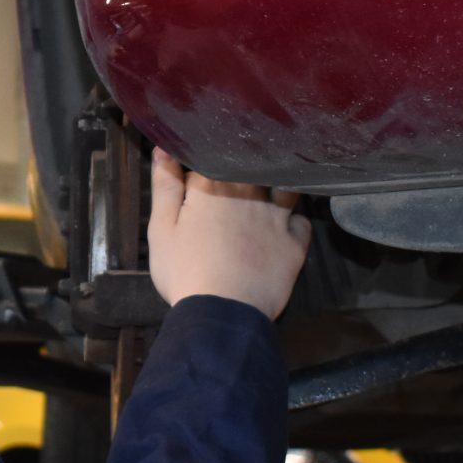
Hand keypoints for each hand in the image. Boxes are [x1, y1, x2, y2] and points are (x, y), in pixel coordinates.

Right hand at [145, 149, 310, 319]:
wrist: (222, 314)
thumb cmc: (185, 270)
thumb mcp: (161, 228)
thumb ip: (165, 186)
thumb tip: (164, 148)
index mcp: (213, 185)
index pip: (207, 161)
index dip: (199, 170)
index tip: (193, 182)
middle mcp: (250, 192)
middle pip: (248, 168)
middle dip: (237, 171)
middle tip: (226, 192)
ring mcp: (276, 216)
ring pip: (281, 187)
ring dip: (273, 188)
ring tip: (262, 198)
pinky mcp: (294, 242)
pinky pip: (301, 222)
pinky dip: (292, 222)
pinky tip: (283, 228)